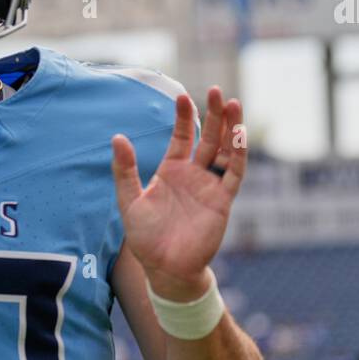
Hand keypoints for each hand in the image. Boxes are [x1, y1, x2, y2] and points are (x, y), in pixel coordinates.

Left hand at [111, 87, 246, 300]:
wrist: (165, 268)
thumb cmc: (146, 238)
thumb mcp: (129, 201)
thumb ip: (124, 170)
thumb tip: (117, 137)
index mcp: (171, 171)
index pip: (182, 137)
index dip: (184, 117)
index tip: (183, 96)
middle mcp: (193, 175)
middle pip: (208, 138)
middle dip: (214, 114)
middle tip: (218, 91)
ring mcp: (210, 186)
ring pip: (225, 150)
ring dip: (230, 128)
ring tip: (234, 103)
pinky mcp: (222, 201)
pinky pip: (234, 173)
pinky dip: (239, 154)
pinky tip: (240, 135)